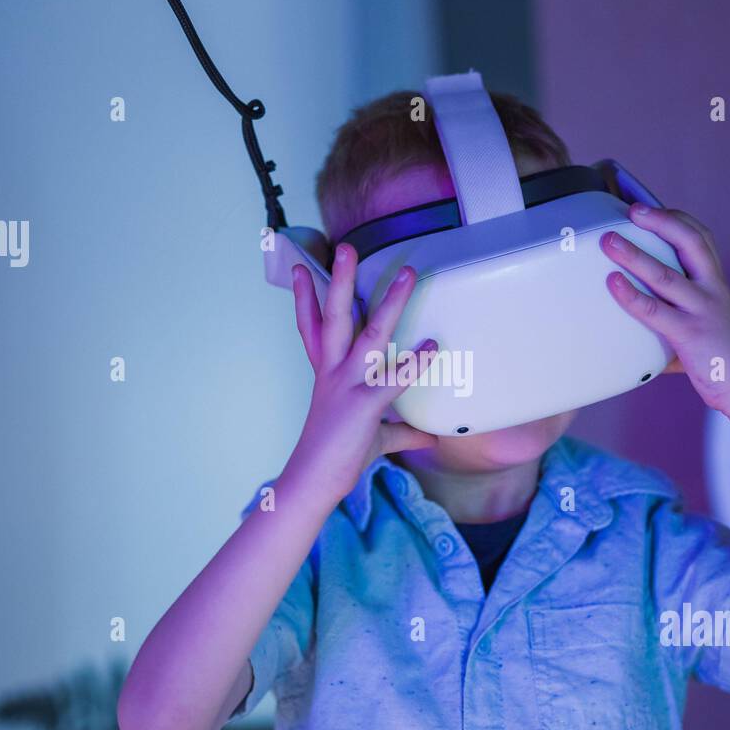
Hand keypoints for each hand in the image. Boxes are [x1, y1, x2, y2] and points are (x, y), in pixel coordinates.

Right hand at [288, 242, 439, 501]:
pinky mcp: (363, 405)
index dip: (304, 298)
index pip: (311, 328)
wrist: (314, 482)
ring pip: (370, 335)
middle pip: (334, 316)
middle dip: (338, 280)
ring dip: (389, 303)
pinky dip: (415, 363)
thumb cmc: (338, 457)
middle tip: (344, 247)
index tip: (298, 269)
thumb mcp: (375, 438)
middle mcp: (333, 372)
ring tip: (407, 274)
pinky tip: (431, 347)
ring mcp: (348, 385)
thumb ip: (402, 431)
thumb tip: (428, 435)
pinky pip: (394, 379)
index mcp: (327, 374)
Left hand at [599, 203, 729, 416]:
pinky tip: (612, 283)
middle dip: (660, 221)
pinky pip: (655, 310)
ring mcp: (702, 311)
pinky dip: (631, 295)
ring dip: (635, 254)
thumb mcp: (703, 323)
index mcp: (716, 283)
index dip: (674, 217)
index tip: (647, 203)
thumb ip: (673, 313)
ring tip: (608, 240)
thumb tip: (632, 316)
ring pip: (666, 274)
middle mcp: (712, 290)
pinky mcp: (690, 334)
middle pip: (690, 242)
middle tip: (630, 210)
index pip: (701, 236)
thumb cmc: (720, 356)